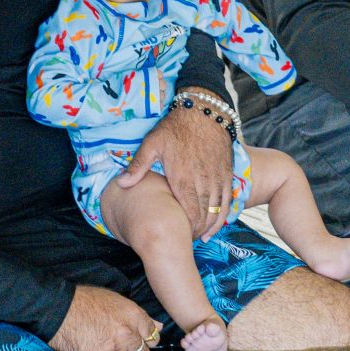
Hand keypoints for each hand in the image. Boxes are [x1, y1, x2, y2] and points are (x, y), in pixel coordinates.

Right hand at [49, 285, 161, 350]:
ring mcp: (111, 349)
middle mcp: (125, 333)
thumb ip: (139, 317)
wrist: (59, 310)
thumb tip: (158, 327)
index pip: (153, 337)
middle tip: (121, 349)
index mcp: (133, 316)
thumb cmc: (87, 302)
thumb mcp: (117, 301)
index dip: (146, 341)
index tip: (138, 342)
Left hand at [121, 102, 234, 239]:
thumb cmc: (175, 128)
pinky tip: (218, 223)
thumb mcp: (152, 143)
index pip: (187, 213)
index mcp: (182, 178)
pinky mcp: (226, 172)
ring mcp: (217, 177)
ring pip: (217, 210)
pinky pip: (228, 199)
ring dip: (210, 226)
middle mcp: (203, 181)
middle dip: (196, 231)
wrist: (205, 111)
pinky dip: (224, 214)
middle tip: (187, 239)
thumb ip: (138, 166)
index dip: (185, 229)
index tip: (179, 236)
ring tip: (202, 237)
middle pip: (203, 215)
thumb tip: (121, 184)